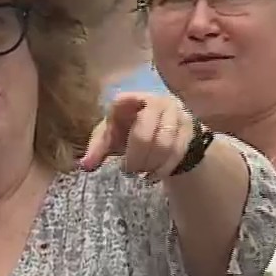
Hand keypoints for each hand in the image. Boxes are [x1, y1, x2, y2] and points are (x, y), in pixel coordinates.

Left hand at [79, 93, 195, 180]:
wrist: (165, 135)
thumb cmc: (131, 133)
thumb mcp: (111, 137)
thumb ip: (97, 149)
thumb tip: (84, 166)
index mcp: (132, 98)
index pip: (121, 102)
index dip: (115, 123)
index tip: (112, 147)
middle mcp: (157, 101)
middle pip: (143, 132)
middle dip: (134, 157)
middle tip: (128, 170)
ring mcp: (177, 113)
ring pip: (164, 144)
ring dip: (150, 164)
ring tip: (142, 174)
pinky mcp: (191, 128)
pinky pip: (178, 151)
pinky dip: (164, 168)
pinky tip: (154, 176)